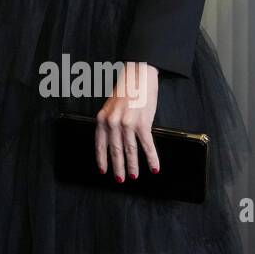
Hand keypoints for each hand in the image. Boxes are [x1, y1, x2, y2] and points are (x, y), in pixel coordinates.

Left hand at [94, 62, 159, 182]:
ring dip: (133, 166)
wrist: (138, 74)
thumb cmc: (125, 88)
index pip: (100, 144)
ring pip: (130, 151)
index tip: (103, 170)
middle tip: (120, 179)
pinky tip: (154, 167)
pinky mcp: (142, 123)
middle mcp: (112, 122)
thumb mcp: (111, 105)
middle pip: (115, 150)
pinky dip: (152, 158)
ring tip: (134, 176)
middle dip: (118, 167)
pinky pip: (147, 146)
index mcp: (102, 118)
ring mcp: (127, 124)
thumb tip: (114, 138)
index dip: (102, 159)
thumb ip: (110, 120)